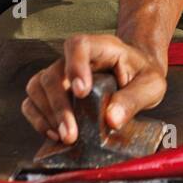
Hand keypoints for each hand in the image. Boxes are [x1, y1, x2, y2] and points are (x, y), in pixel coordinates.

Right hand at [22, 34, 166, 142]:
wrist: (136, 76)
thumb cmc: (142, 75)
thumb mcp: (151, 85)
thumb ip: (134, 99)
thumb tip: (112, 119)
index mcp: (100, 48)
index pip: (78, 45)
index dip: (75, 66)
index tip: (82, 92)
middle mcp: (74, 59)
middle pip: (53, 73)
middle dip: (59, 105)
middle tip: (70, 133)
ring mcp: (60, 75)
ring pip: (37, 87)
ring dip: (46, 114)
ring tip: (65, 136)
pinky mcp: (52, 94)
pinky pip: (31, 102)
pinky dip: (38, 120)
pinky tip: (55, 134)